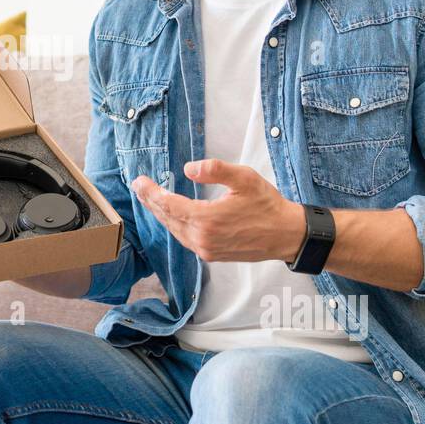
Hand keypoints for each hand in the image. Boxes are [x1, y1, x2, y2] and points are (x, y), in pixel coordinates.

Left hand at [130, 158, 304, 262]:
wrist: (286, 234)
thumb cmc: (267, 205)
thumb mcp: (244, 179)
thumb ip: (216, 170)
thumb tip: (188, 168)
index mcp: (207, 219)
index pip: (169, 204)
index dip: (151, 192)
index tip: (138, 181)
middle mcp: (202, 238)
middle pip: (167, 218)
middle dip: (151, 202)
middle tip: (138, 188)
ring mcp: (206, 249)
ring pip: (174, 230)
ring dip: (161, 214)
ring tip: (150, 199)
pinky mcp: (211, 255)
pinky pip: (185, 239)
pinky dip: (174, 225)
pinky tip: (171, 216)